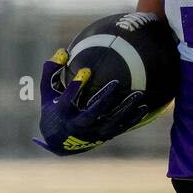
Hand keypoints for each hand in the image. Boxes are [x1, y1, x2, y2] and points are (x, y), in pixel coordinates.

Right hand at [32, 48, 149, 154]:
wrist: (58, 142)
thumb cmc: (53, 109)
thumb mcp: (48, 92)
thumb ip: (51, 72)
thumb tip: (62, 50)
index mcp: (62, 113)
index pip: (67, 100)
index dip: (75, 86)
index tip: (86, 70)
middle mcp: (77, 125)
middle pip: (92, 113)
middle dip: (104, 99)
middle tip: (116, 82)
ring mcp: (92, 132)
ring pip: (110, 122)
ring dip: (125, 109)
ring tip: (139, 94)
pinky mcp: (103, 136)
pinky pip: (120, 128)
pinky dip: (132, 119)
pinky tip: (144, 107)